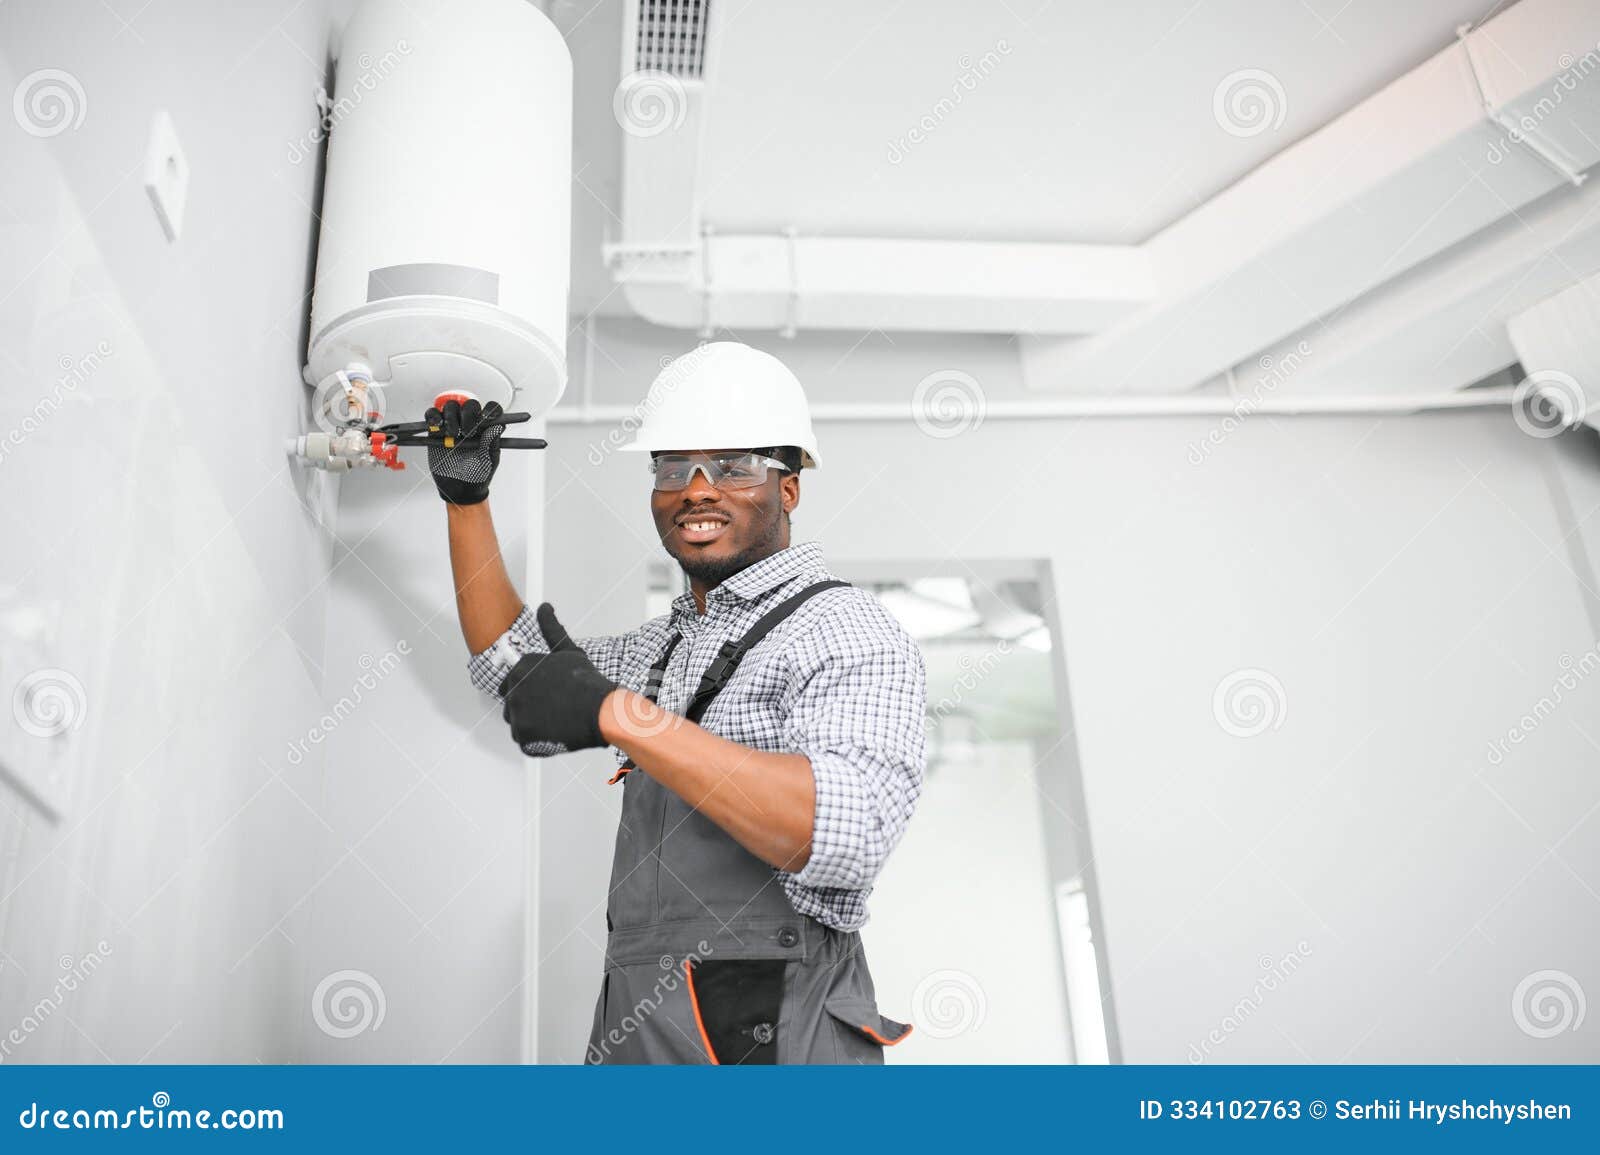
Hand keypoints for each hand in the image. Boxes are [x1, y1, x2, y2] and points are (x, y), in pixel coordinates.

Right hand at [426, 398, 503, 504]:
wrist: (460, 489)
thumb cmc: (478, 474)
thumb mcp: (489, 460)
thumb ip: (492, 442)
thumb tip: (498, 426)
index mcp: (486, 429)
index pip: (490, 410)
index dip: (490, 410)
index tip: (487, 418)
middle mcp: (470, 424)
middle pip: (469, 405)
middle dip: (468, 414)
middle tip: (468, 430)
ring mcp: (453, 425)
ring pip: (450, 407)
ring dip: (451, 416)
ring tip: (453, 433)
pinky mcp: (436, 431)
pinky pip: (432, 416)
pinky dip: (433, 416)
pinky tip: (437, 425)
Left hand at [501, 604, 617, 750]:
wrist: (602, 711)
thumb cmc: (588, 681)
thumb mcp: (569, 651)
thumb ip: (551, 628)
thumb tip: (544, 607)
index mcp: (521, 667)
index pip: (511, 681)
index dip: (529, 689)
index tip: (545, 694)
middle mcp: (514, 688)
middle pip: (510, 701)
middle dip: (526, 705)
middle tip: (552, 708)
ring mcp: (516, 713)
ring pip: (517, 722)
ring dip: (531, 723)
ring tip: (556, 720)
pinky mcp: (522, 735)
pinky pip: (524, 741)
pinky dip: (537, 741)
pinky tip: (556, 732)